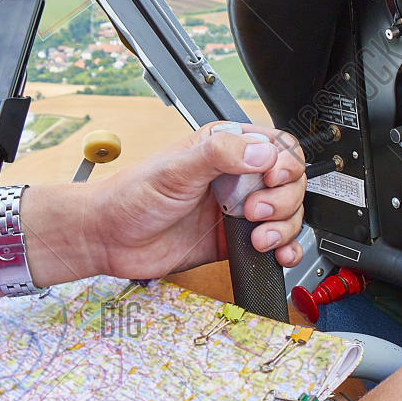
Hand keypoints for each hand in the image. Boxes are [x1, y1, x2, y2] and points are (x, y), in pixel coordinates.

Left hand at [89, 122, 305, 279]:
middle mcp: (238, 176)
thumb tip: (261, 152)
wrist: (110, 241)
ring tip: (258, 237)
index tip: (270, 179)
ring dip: (285, 228)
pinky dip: (287, 249)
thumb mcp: (176, 168)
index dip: (284, 164)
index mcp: (226, 148)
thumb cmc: (131, 197)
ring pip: (289, 213)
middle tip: (253, 211)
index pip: (279, 147)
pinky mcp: (238, 239)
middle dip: (282, 200)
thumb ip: (220, 154)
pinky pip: (278, 242)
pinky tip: (277, 253)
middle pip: (291, 183)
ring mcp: (240, 209)